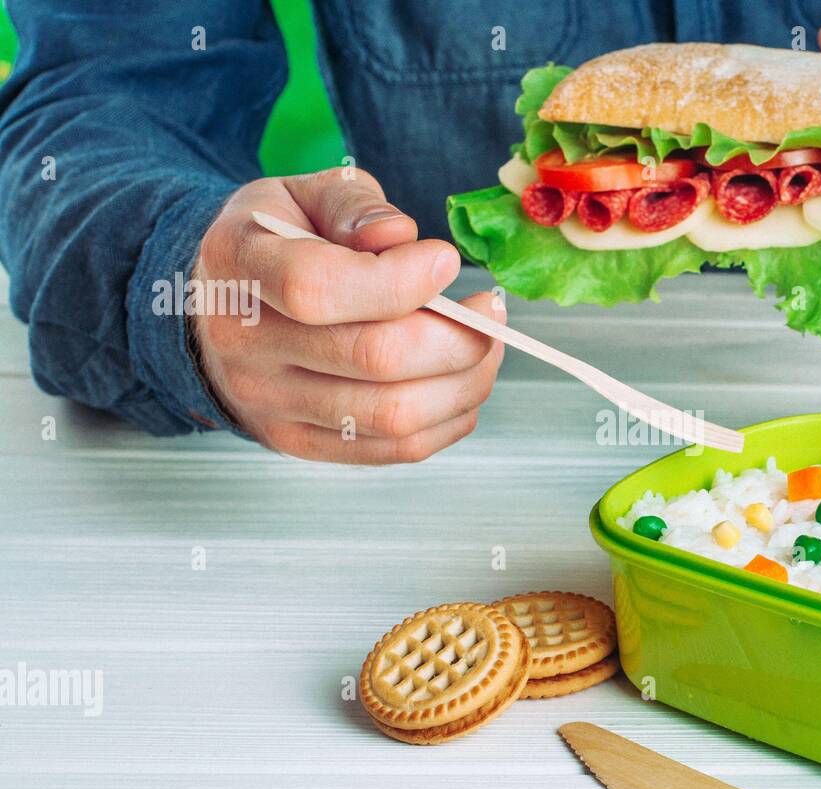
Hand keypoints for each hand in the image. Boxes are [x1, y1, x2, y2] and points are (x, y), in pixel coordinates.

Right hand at [191, 167, 503, 463]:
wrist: (218, 308)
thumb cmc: (276, 243)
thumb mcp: (303, 195)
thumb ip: (353, 206)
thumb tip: (400, 235)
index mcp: (238, 266)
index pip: (317, 288)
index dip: (399, 280)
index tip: (446, 261)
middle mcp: (245, 345)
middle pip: (373, 359)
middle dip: (457, 336)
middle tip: (490, 310)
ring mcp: (270, 405)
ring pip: (394, 414)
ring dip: (465, 382)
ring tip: (487, 347)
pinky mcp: (302, 443)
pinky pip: (396, 449)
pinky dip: (450, 418)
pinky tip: (464, 382)